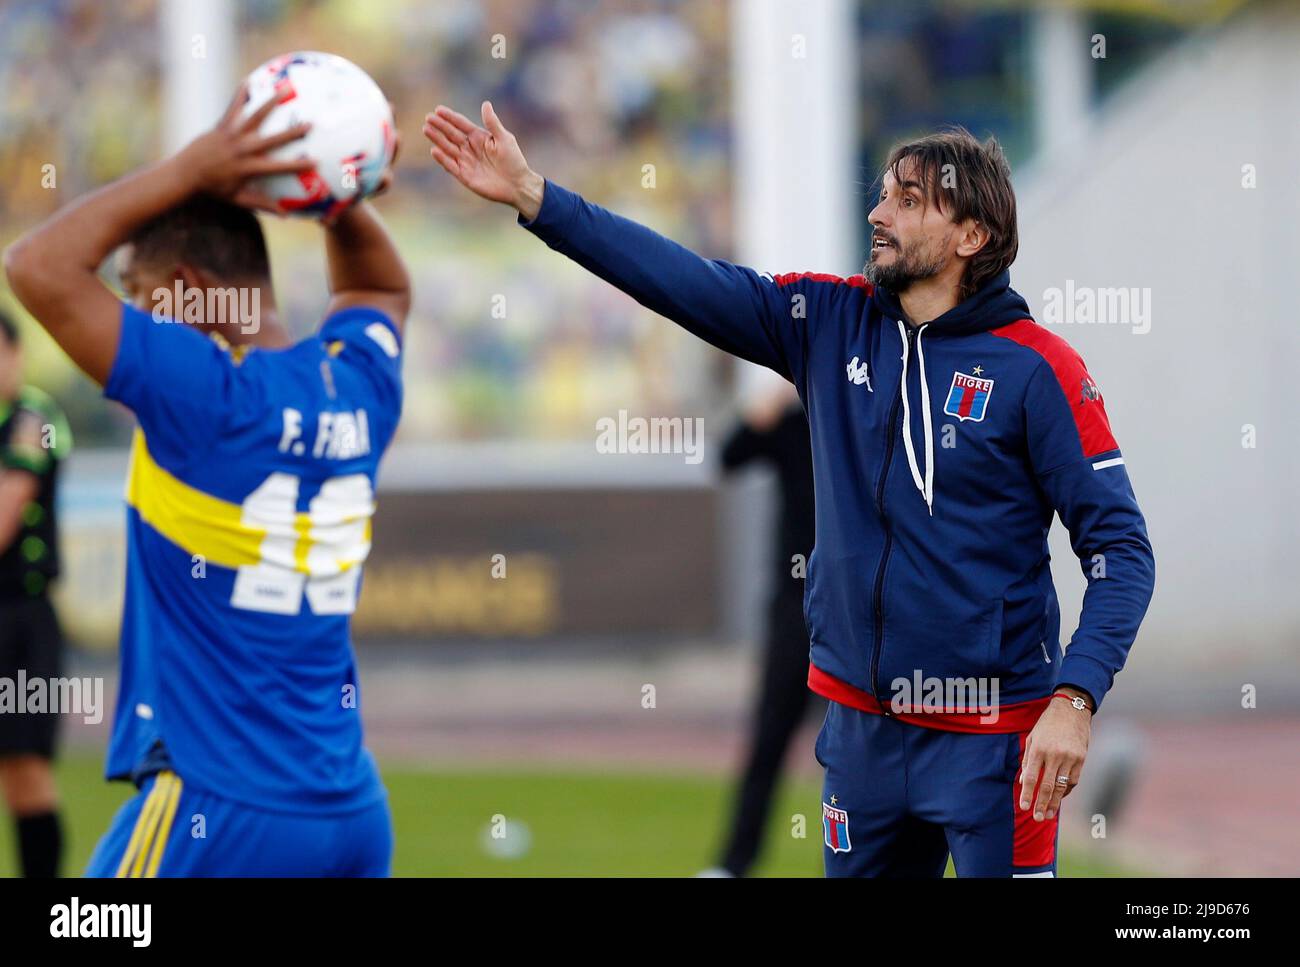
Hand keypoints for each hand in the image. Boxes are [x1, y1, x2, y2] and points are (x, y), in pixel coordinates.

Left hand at [172, 84, 314, 211]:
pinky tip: (248, 80)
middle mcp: (241, 149)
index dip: (297, 165)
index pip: (277, 167)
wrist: (185, 173)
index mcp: (247, 168)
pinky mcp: (222, 126)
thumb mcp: (237, 199)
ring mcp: (231, 135)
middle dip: (292, 132)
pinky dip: (240, 95)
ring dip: (270, 103)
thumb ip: (261, 204)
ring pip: (254, 117)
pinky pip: (233, 108)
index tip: (315, 161)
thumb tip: (284, 214)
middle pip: (271, 139)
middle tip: (309, 125)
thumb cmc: (212, 189)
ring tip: (284, 91)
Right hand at [323, 116, 400, 227]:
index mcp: (369, 187)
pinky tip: (355, 95)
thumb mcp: (329, 215)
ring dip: (386, 124)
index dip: (384, 180)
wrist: (338, 204)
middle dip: (393, 147)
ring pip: (382, 140)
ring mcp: (371, 157)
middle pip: (388, 158)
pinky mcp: (362, 143)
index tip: (386, 177)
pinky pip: (365, 127)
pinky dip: (363, 115)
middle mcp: (374, 171)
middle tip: (397, 136)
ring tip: (389, 106)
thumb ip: (328, 219)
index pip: (382, 183)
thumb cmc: (330, 209)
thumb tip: (325, 224)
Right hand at [423, 101, 544, 218]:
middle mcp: (470, 148)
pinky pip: (451, 166)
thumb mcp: (505, 139)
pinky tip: (434, 150)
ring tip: (426, 129)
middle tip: (428, 118)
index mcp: (479, 137)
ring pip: (448, 148)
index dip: (450, 117)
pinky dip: (443, 159)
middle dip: (440, 126)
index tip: (438, 109)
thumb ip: (492, 123)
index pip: (461, 124)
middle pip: (451, 135)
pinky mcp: (464, 176)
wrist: (517, 185)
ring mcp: (466, 161)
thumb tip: (485, 104)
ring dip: (437, 139)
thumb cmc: (514, 161)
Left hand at [1018, 690, 1090, 821]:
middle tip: (1037, 818)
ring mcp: (1070, 758)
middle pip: (1047, 786)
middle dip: (1042, 804)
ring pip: (1062, 786)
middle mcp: (1054, 755)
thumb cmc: (1047, 724)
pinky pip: (1073, 780)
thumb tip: (1023, 781)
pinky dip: (1066, 791)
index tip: (1023, 806)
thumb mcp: (1032, 738)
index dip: (1027, 793)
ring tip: (1049, 814)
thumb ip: (1027, 760)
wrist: (1071, 710)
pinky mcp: (1081, 759)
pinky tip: (1060, 798)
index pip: (1032, 777)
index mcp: (1039, 749)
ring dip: (1055, 802)